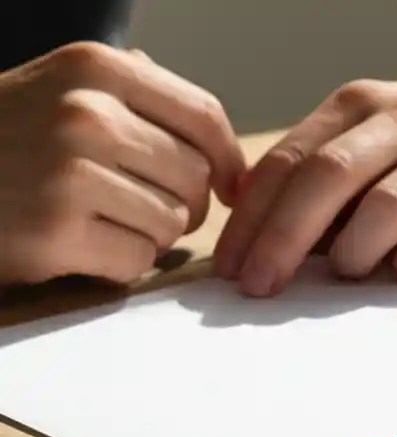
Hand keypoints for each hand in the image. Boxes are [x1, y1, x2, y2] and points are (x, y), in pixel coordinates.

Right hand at [0, 42, 244, 285]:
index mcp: (96, 69)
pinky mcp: (55, 232)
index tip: (229, 187)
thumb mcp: (62, 88)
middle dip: (181, 203)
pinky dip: (120, 263)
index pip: (204, 116)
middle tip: (140, 208)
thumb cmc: (8, 137)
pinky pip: (138, 260)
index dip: (228, 160)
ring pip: (173, 222)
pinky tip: (81, 246)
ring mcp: (69, 173)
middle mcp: (86, 114)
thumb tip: (224, 146)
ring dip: (149, 234)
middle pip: (195, 177)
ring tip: (102, 222)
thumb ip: (138, 97)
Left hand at [214, 59, 396, 296]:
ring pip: (389, 204)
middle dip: (286, 238)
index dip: (254, 216)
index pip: (292, 159)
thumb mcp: (374, 130)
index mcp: (361, 105)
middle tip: (262, 285)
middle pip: (330, 177)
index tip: (231, 265)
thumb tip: (254, 232)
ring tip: (346, 272)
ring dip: (354, 250)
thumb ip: (320, 170)